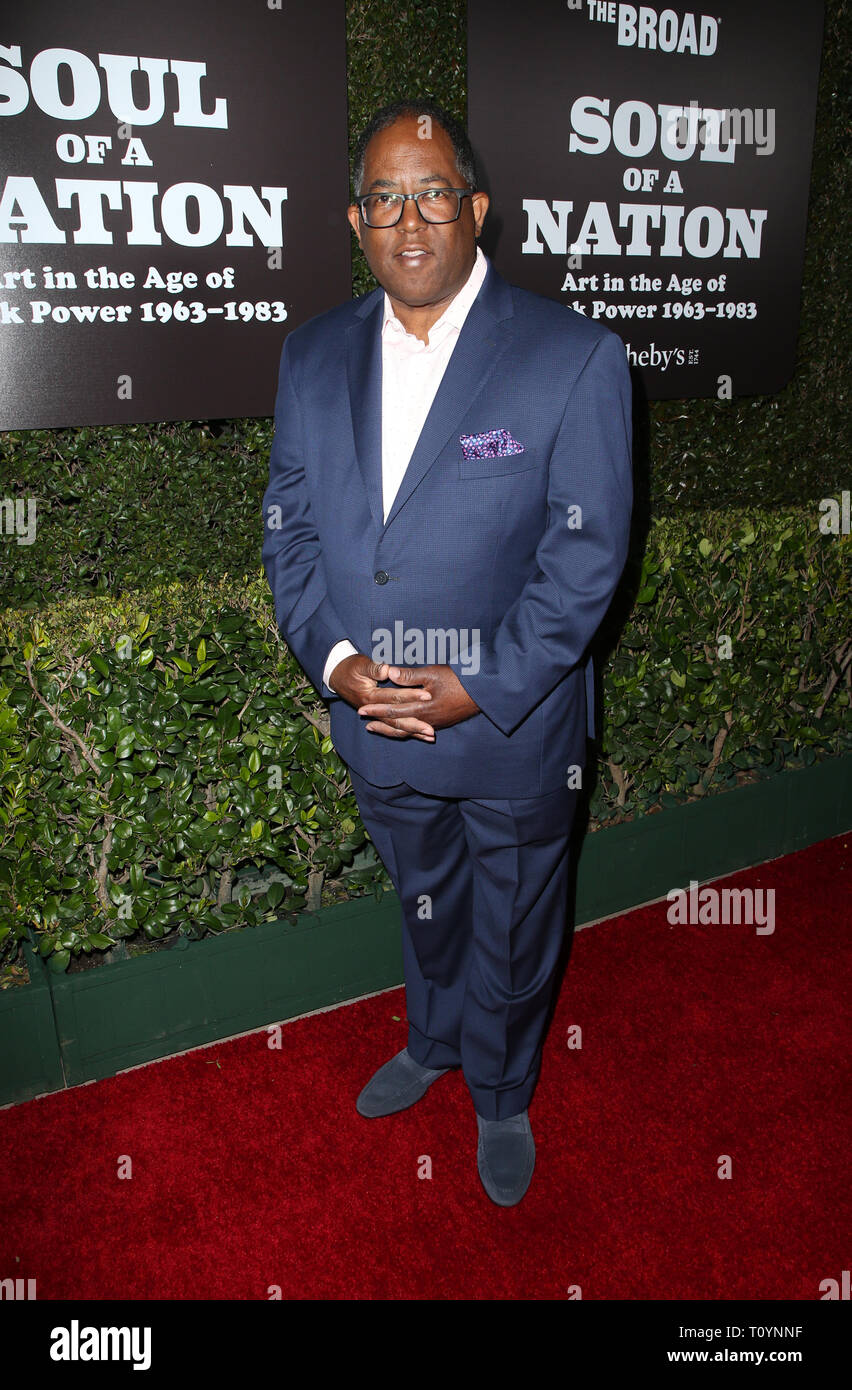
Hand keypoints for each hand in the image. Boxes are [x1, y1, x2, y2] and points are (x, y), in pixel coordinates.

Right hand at [328, 653, 434, 739]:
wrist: (337, 676)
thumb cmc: (350, 668)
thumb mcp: (360, 665)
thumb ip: (374, 668)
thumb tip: (386, 670)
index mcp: (370, 696)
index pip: (394, 697)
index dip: (411, 696)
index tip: (427, 696)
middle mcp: (373, 709)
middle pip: (396, 719)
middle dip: (415, 724)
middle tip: (431, 730)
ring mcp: (375, 715)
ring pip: (396, 727)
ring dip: (413, 732)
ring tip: (430, 737)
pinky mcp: (379, 717)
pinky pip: (393, 728)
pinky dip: (406, 732)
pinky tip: (420, 735)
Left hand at [356, 664, 479, 740]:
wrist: (485, 693)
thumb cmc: (459, 679)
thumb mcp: (433, 673)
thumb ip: (409, 675)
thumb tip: (388, 673)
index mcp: (422, 709)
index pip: (394, 710)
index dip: (377, 710)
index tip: (362, 709)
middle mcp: (427, 721)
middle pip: (398, 725)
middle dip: (381, 724)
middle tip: (365, 723)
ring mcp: (435, 724)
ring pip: (408, 730)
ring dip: (392, 729)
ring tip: (379, 728)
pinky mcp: (442, 723)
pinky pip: (419, 730)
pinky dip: (407, 730)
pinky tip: (404, 727)